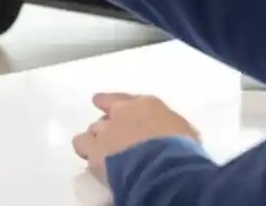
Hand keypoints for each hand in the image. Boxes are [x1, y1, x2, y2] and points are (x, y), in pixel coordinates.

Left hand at [72, 93, 200, 183]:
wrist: (164, 165)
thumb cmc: (182, 148)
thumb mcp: (184, 133)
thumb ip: (170, 129)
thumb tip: (170, 136)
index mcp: (146, 105)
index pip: (124, 99)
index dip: (114, 103)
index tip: (107, 106)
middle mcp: (122, 112)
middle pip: (107, 115)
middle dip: (110, 126)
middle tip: (114, 139)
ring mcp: (106, 129)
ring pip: (92, 129)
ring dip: (97, 138)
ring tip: (102, 150)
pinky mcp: (94, 149)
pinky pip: (81, 144)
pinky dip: (85, 150)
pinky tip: (91, 158)